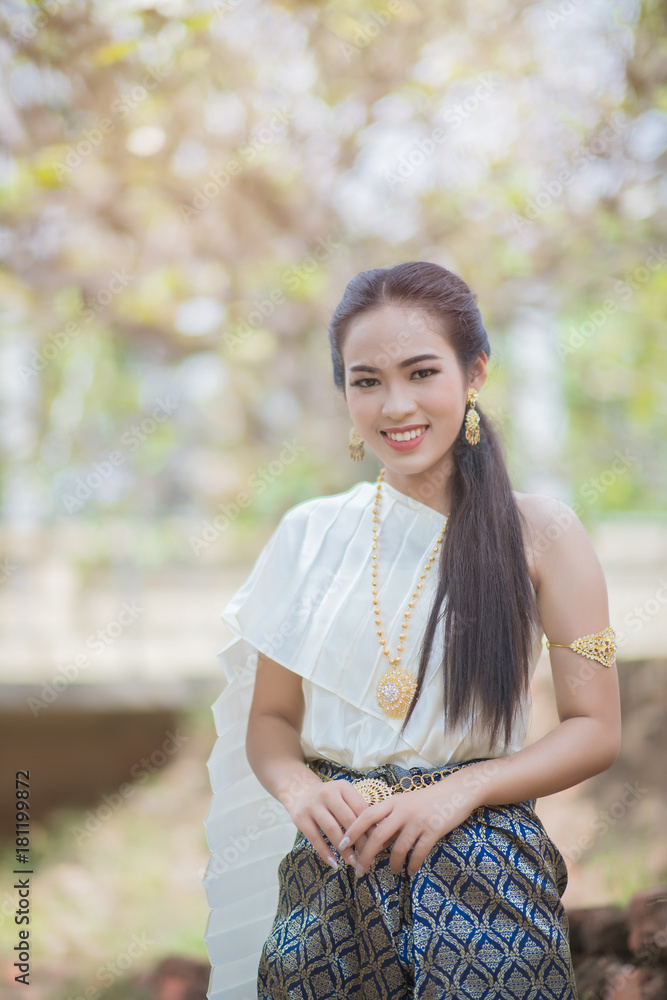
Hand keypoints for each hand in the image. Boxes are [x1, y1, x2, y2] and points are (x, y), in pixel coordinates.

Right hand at [285, 777, 372, 870]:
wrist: (300, 791)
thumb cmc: (330, 799)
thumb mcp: (343, 797)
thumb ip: (357, 811)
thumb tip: (377, 836)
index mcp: (343, 787)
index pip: (360, 809)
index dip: (370, 829)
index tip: (378, 845)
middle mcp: (327, 793)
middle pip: (348, 820)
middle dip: (360, 842)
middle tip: (368, 858)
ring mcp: (312, 805)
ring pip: (332, 830)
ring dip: (344, 850)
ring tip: (353, 863)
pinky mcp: (300, 817)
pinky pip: (315, 838)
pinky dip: (325, 853)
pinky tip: (334, 864)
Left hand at [337, 771, 480, 875]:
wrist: (455, 792)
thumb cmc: (427, 800)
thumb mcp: (405, 803)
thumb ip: (390, 819)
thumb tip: (375, 842)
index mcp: (393, 802)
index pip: (366, 816)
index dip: (353, 830)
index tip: (342, 845)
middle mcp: (402, 810)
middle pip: (378, 835)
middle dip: (367, 855)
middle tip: (360, 869)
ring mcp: (418, 821)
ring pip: (398, 848)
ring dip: (392, 863)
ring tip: (393, 870)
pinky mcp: (433, 830)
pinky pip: (418, 852)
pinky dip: (413, 864)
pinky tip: (411, 870)